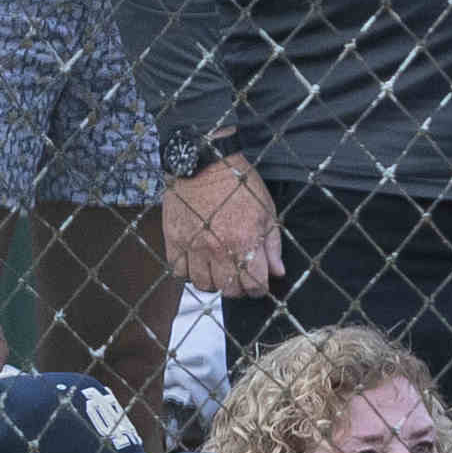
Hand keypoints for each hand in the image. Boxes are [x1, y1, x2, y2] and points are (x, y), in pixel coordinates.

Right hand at [162, 156, 283, 294]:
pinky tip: (198, 261)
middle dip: (238, 287)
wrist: (204, 162)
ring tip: (218, 269)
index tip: (258, 282)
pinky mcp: (173, 239)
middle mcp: (218, 249)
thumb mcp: (266, 212)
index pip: (254, 285)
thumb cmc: (239, 185)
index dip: (259, 288)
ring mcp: (193, 246)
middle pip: (228, 290)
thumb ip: (272, 246)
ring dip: (213, 281)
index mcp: (245, 242)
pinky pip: (178, 270)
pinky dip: (188, 271)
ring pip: (202, 284)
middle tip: (239, 275)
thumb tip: (278, 273)